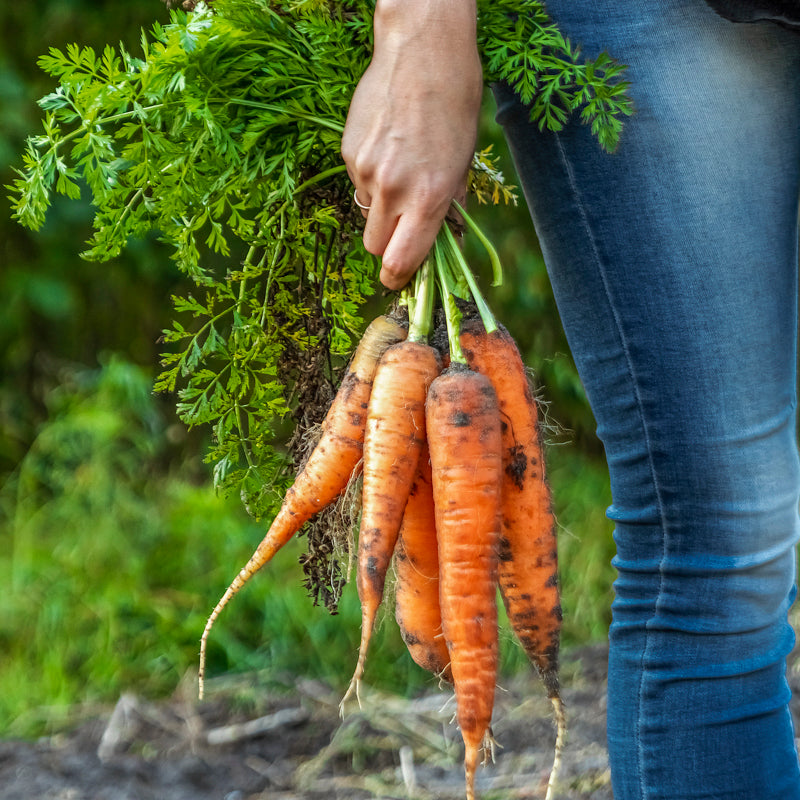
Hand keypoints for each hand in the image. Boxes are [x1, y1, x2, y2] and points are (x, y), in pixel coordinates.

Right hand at [341, 0, 482, 289]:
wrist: (422, 48)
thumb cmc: (456, 102)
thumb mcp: (464, 160)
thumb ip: (448, 205)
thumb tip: (441, 240)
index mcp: (428, 197)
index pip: (402, 260)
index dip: (399, 277)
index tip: (399, 280)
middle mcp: (393, 189)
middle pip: (375, 246)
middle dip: (387, 244)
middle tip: (402, 225)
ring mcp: (365, 170)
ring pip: (365, 213)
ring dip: (380, 207)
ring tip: (401, 169)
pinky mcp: (348, 152)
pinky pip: (357, 183)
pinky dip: (370, 177)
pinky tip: (388, 147)